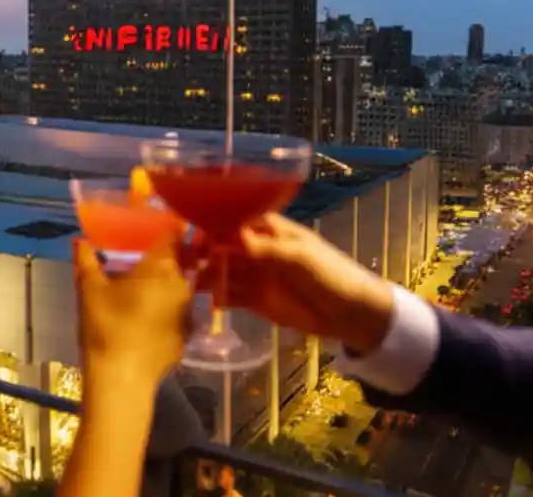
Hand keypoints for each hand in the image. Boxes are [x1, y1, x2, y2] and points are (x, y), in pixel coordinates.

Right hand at [74, 237, 191, 387]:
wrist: (123, 377)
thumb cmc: (105, 326)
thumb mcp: (89, 290)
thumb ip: (86, 261)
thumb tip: (80, 240)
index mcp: (160, 267)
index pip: (173, 235)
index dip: (168, 226)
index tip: (158, 224)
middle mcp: (182, 283)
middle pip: (182, 259)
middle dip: (169, 254)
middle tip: (149, 254)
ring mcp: (189, 310)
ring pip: (184, 285)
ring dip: (171, 281)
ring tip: (150, 284)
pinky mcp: (189, 334)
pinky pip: (182, 310)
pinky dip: (171, 307)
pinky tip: (154, 314)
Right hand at [204, 213, 394, 354]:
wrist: (351, 313)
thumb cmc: (330, 273)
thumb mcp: (298, 257)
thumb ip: (264, 248)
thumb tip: (229, 236)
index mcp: (269, 229)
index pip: (233, 219)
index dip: (211, 224)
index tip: (191, 232)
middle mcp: (256, 248)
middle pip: (221, 245)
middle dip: (202, 250)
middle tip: (182, 261)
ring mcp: (254, 274)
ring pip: (221, 270)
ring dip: (204, 274)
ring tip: (187, 284)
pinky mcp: (254, 300)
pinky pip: (228, 296)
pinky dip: (215, 297)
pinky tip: (203, 301)